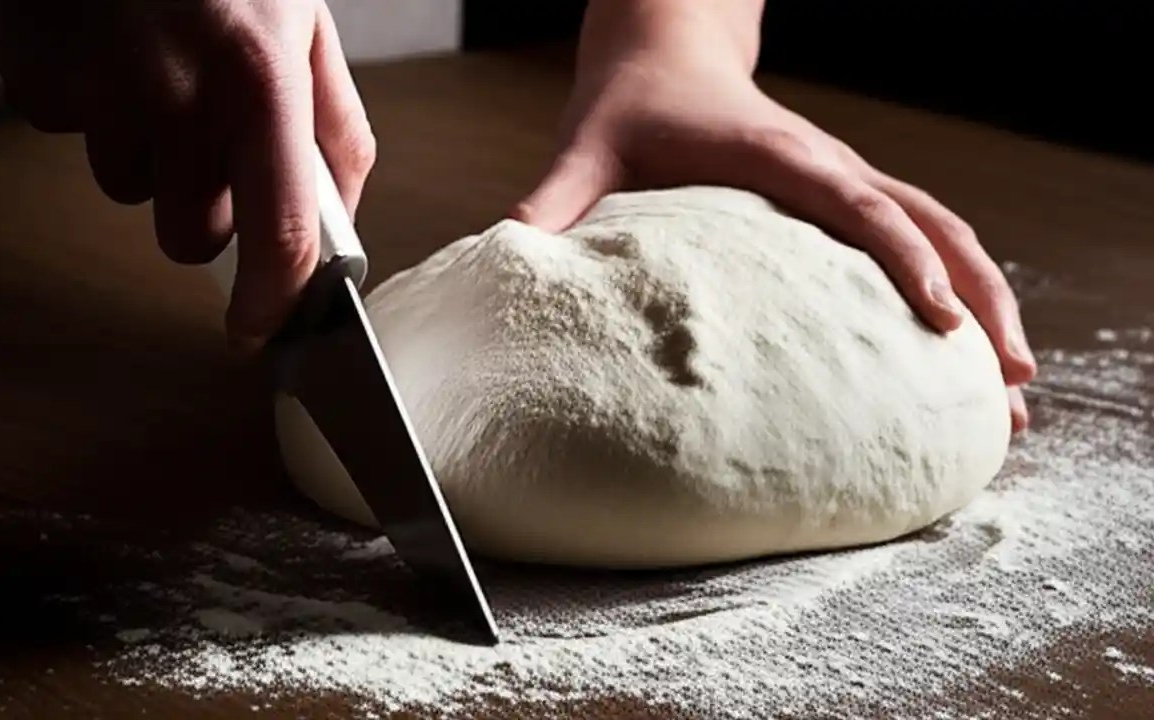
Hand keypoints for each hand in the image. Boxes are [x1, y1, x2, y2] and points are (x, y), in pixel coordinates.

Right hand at [0, 0, 375, 350]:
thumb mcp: (304, 26)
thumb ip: (333, 128)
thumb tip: (340, 221)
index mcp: (261, 80)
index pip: (276, 234)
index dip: (271, 302)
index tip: (261, 332)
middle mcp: (179, 97)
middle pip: (192, 236)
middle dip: (207, 208)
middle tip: (210, 135)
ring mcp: (101, 95)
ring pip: (133, 192)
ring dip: (152, 155)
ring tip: (158, 70)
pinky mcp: (40, 86)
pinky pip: (78, 142)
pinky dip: (97, 113)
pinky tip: (112, 54)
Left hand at [513, 0, 1034, 430]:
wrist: (664, 54)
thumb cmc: (630, 106)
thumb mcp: (586, 147)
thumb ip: (552, 200)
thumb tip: (509, 253)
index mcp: (778, 158)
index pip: (859, 205)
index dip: (904, 257)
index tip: (940, 317)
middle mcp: (828, 168)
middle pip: (931, 224)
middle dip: (979, 298)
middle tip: (1012, 377)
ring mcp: (845, 181)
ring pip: (942, 231)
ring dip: (987, 298)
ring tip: (1017, 379)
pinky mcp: (843, 198)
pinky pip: (918, 237)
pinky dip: (954, 284)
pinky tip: (967, 342)